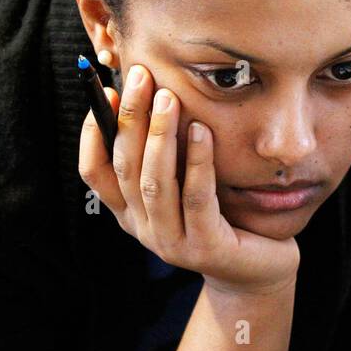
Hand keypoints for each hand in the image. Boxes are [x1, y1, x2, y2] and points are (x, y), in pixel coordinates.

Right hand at [78, 63, 300, 294]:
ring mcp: (171, 242)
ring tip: (169, 97)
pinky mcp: (205, 247)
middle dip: (130, 118)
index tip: (103, 90)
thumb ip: (165, 156)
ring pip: (154, 183)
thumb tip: (151, 95)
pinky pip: (196, 198)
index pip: (95, 172)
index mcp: (130, 213)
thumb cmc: (221, 218)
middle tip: (141, 77)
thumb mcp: (184, 186)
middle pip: (125, 168)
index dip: (93, 132)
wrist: (256, 273)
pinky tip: (203, 131)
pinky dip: (197, 163)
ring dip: (159, 136)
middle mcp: (143, 229)